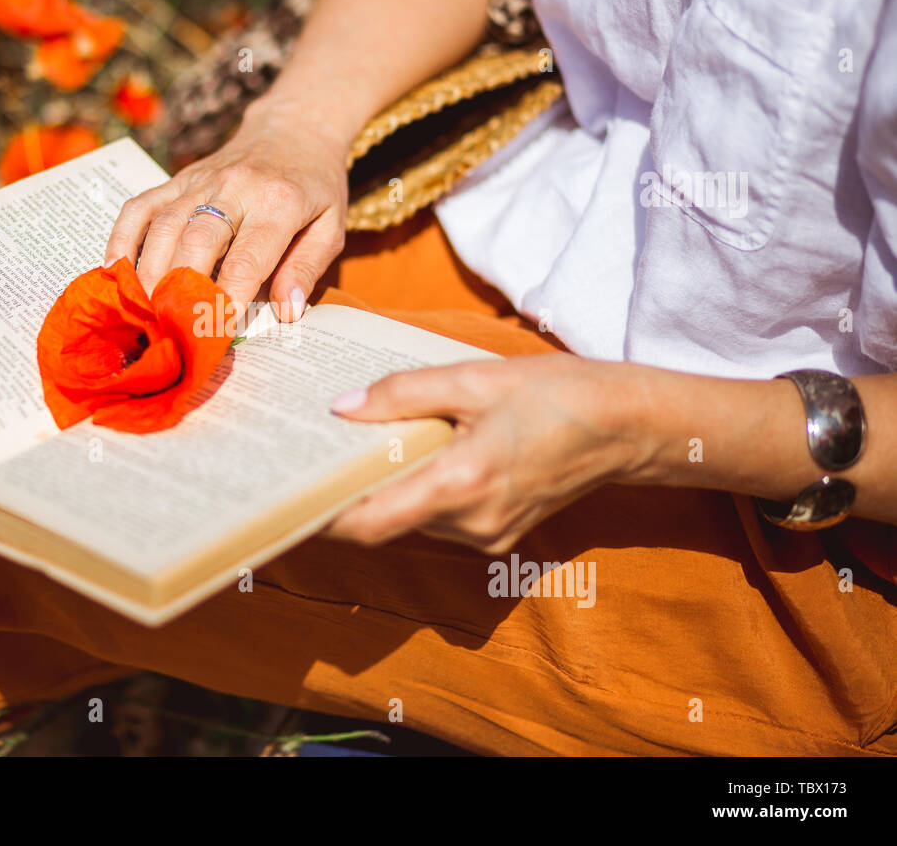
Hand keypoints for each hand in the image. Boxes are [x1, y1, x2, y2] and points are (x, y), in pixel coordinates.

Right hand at [104, 99, 349, 321]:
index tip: (213, 334)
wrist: (292, 128)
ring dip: (149, 270)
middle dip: (181, 288)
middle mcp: (235, 188)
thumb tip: (286, 312)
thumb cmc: (314, 186)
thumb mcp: (331, 226)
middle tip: (171, 327)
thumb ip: (306, 269)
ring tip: (143, 310)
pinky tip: (116, 270)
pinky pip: (141, 206)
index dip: (226, 299)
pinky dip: (123, 238)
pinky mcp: (178, 179)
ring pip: (164, 224)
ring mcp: (201, 181)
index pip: (246, 259)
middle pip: (198, 240)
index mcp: (279, 203)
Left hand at [326, 354, 648, 552]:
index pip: (370, 523)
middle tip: (306, 461)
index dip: (322, 516)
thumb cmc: (554, 393)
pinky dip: (413, 493)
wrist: (627, 426)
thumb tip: (341, 408)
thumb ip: (403, 393)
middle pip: (384, 522)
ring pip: (409, 521)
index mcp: (462, 482)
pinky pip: (437, 519)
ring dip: (381, 491)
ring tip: (348, 449)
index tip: (287, 497)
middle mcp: (472, 522)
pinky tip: (404, 456)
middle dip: (345, 494)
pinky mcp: (497, 534)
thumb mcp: (473, 378)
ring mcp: (486, 535)